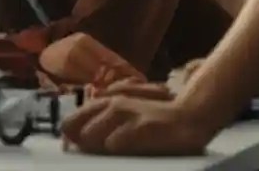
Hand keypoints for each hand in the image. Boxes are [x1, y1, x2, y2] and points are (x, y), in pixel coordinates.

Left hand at [61, 94, 216, 155]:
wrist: (189, 117)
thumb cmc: (152, 122)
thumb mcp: (123, 118)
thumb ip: (100, 126)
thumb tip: (74, 143)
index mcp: (104, 103)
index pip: (68, 123)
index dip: (70, 140)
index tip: (78, 151)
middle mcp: (111, 105)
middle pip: (76, 132)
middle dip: (83, 147)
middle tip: (99, 155)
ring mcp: (126, 115)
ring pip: (90, 136)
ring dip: (98, 149)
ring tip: (117, 154)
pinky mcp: (140, 127)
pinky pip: (114, 143)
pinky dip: (117, 151)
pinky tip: (131, 153)